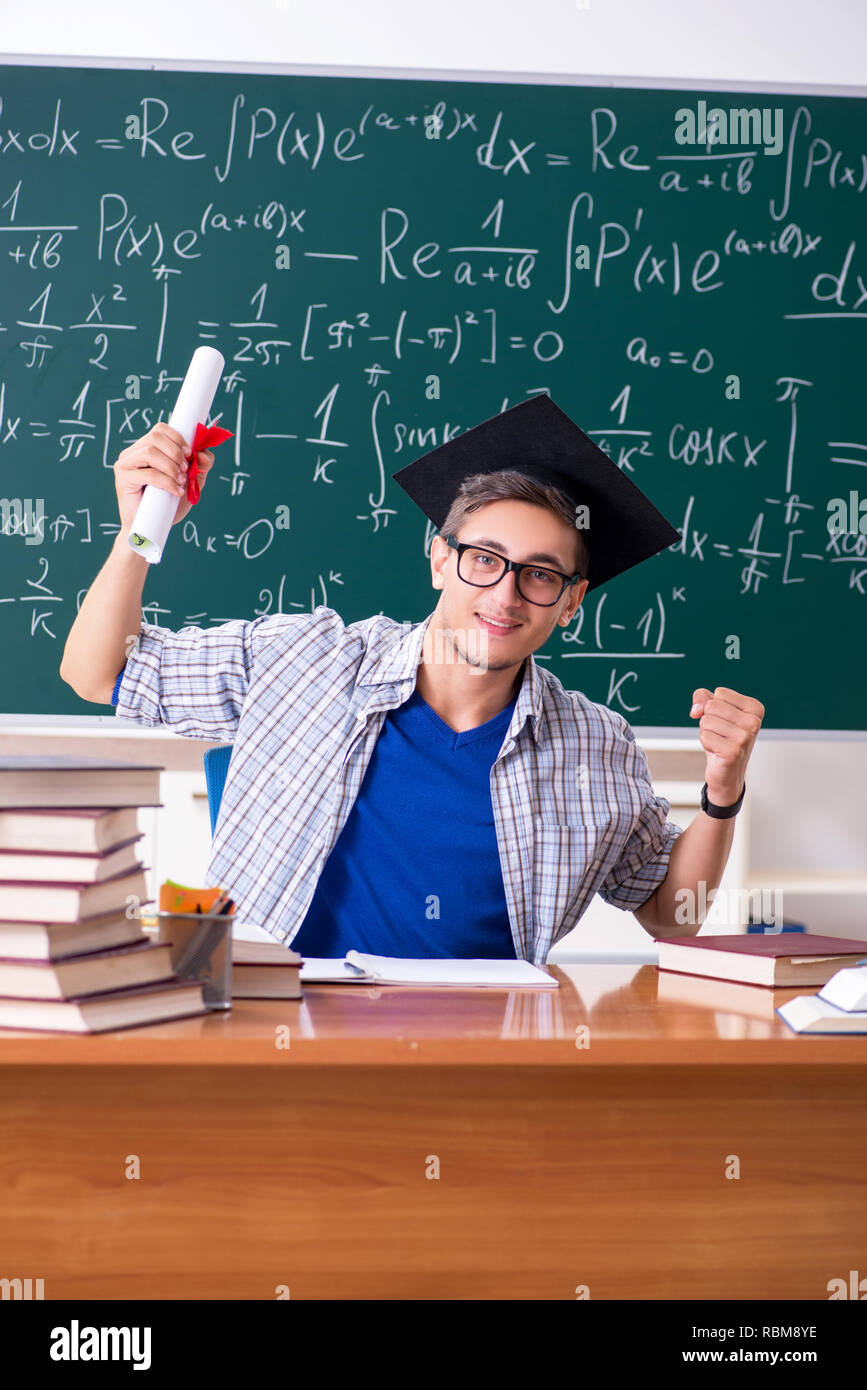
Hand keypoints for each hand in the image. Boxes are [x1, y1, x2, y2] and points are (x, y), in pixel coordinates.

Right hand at [113, 422, 215, 533]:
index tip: (190, 455)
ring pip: (150, 451)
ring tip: (180, 482)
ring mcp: (125, 464)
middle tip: (185, 471)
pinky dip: (167, 482)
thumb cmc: (168, 504)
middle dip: (176, 453)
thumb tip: (202, 453)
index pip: (160, 429)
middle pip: (155, 437)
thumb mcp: (191, 482)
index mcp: (145, 448)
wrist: (151, 528)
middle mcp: (132, 453)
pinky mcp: (123, 479)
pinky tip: (175, 491)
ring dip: (171, 467)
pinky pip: (148, 473)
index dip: (178, 438)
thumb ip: (201, 465)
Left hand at [689, 686, 764, 804]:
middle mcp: (754, 722)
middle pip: (711, 706)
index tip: (725, 722)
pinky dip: (706, 744)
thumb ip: (702, 698)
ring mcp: (745, 738)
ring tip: (720, 742)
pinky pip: (705, 736)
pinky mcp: (733, 752)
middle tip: (721, 734)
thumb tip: (696, 710)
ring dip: (707, 733)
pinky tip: (718, 752)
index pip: (720, 693)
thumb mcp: (713, 711)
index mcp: (754, 708)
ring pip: (706, 721)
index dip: (714, 707)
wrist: (727, 772)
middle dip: (708, 720)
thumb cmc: (722, 738)